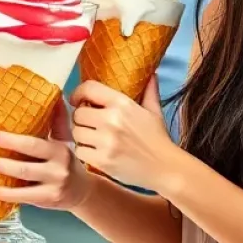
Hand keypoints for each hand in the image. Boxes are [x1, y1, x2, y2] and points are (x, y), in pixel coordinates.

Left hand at [0, 102, 91, 209]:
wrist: (82, 192)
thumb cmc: (67, 160)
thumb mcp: (65, 138)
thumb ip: (57, 118)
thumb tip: (54, 92)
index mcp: (59, 150)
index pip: (32, 144)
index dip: (9, 139)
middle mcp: (58, 169)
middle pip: (24, 165)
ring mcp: (53, 187)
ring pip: (21, 181)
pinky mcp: (47, 201)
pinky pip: (22, 197)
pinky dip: (3, 194)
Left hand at [70, 77, 181, 191]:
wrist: (166, 169)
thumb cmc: (158, 139)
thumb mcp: (153, 111)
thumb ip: (149, 90)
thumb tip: (152, 73)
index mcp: (122, 104)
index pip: (88, 88)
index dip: (78, 93)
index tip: (77, 100)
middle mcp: (111, 120)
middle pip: (78, 113)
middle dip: (81, 118)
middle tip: (89, 124)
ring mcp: (106, 141)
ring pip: (76, 133)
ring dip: (81, 136)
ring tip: (92, 138)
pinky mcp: (103, 161)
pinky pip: (80, 151)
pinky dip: (84, 152)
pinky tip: (94, 152)